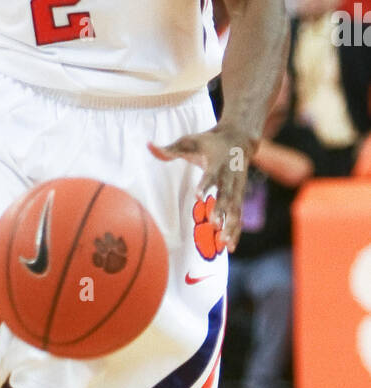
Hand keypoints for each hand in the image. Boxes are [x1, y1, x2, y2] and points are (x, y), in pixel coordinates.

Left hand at [148, 122, 255, 251]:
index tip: (197, 196)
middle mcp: (229, 177)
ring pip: (235, 209)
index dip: (204, 185)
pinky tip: (230, 248)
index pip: (210, 175)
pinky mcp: (240, 197)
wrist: (239, 139)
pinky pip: (239, 216)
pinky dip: (236, 231)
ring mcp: (237, 188)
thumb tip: (147, 145)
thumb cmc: (209, 141)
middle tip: (215, 225)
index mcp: (217, 163)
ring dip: (231, 227)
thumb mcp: (189, 141)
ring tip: (224, 244)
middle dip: (221, 210)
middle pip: (226, 195)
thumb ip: (169, 148)